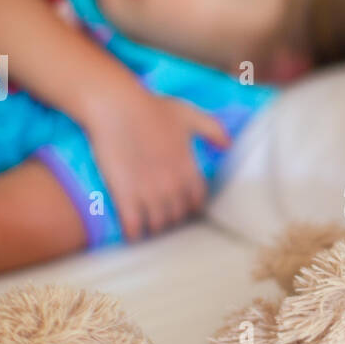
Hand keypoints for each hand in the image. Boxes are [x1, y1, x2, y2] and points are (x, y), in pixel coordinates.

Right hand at [87, 89, 230, 241]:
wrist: (116, 107)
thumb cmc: (152, 107)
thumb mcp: (189, 115)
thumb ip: (213, 130)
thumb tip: (228, 145)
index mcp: (189, 170)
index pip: (198, 202)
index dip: (191, 206)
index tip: (183, 207)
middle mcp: (173, 187)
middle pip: (178, 217)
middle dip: (173, 219)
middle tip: (163, 217)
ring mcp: (150, 194)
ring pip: (158, 226)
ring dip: (154, 229)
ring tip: (148, 228)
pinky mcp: (126, 197)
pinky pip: (134, 228)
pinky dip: (134, 235)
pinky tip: (132, 236)